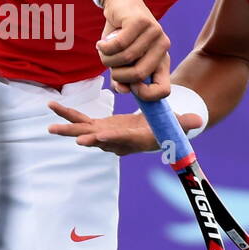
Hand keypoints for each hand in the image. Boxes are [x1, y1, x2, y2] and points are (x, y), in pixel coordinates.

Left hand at [47, 103, 202, 155]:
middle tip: (75, 140)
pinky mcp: (97, 127)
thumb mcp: (175, 126)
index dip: (111, 139)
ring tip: (50, 127)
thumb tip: (198, 121)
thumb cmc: (164, 129)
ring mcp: (104, 135)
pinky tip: (52, 107)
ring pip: (83, 131)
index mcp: (133, 142)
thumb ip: (184, 124)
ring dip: (68, 128)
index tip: (100, 137)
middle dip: (87, 139)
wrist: (150, 133)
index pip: (122, 141)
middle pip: (99, 140)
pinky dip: (66, 115)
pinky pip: (79, 121)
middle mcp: (115, 141)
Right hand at [98, 0, 170, 99]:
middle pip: (139, 74)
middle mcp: (163, 47)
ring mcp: (154, 32)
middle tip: (111, 67)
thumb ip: (123, 78)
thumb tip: (123, 90)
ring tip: (104, 51)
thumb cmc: (121, 36)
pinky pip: (119, 44)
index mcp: (163, 61)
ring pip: (126, 57)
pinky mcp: (140, 21)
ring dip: (108, 59)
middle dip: (118, 75)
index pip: (163, 89)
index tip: (129, 87)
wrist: (120, 4)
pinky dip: (105, 47)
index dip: (144, 95)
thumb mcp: (122, 61)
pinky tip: (101, 43)